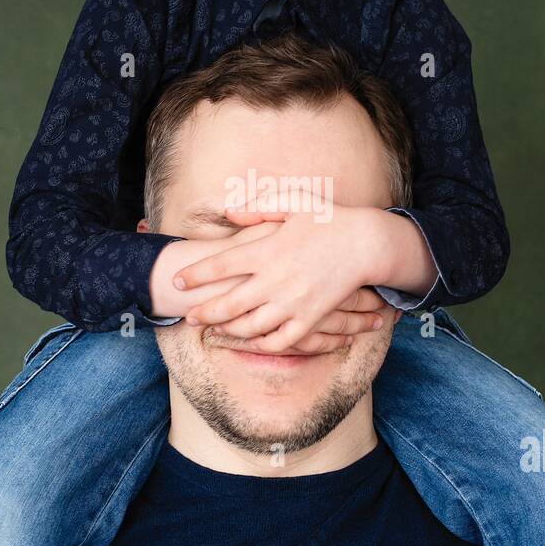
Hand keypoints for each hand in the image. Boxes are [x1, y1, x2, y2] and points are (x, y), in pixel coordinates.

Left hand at [172, 197, 380, 351]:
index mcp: (268, 249)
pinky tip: (252, 341)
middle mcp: (276, 279)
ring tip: (216, 330)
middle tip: (188, 316)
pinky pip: (280, 340)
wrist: (366, 244)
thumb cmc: (328, 219)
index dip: (195, 275)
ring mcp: (293, 302)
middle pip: (228, 304)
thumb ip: (258, 205)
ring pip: (250, 327)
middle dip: (203, 313)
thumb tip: (229, 212)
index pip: (221, 265)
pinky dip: (262, 344)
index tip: (178, 280)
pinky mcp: (310, 318)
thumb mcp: (293, 201)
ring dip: (228, 331)